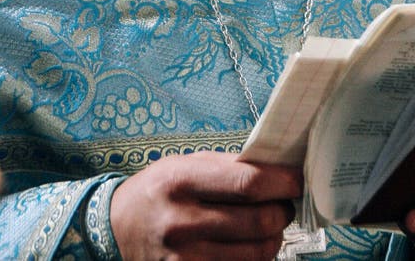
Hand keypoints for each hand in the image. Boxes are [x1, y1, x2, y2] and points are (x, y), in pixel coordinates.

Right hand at [110, 150, 301, 259]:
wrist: (116, 227)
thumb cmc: (160, 189)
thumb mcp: (187, 164)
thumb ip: (229, 166)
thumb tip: (278, 166)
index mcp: (184, 180)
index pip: (248, 183)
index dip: (283, 182)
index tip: (298, 179)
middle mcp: (182, 221)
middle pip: (258, 222)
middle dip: (283, 212)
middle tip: (285, 204)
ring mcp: (183, 257)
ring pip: (255, 254)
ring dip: (273, 239)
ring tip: (269, 225)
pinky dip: (254, 259)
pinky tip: (250, 246)